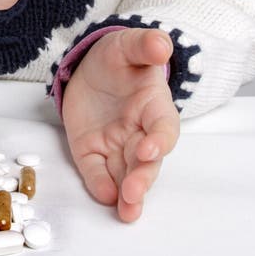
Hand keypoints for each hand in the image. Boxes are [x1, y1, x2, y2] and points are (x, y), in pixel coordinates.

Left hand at [62, 27, 178, 222]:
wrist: (91, 65)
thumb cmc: (119, 57)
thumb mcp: (129, 44)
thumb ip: (145, 44)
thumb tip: (161, 43)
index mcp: (153, 106)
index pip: (163, 128)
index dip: (159, 141)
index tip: (148, 150)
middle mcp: (139, 132)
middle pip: (146, 161)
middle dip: (142, 179)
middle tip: (133, 195)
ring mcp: (115, 143)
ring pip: (125, 173)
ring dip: (127, 193)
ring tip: (127, 212)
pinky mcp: (91, 149)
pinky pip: (95, 170)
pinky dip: (98, 182)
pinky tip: (102, 195)